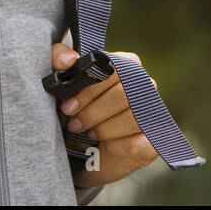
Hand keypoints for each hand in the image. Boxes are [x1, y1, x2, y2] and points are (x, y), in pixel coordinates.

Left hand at [51, 43, 159, 186]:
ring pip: (131, 119)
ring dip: (102, 129)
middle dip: (92, 112)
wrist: (82, 150)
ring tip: (86, 132)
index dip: (90, 89)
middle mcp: (144, 87)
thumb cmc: (74, 108)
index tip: (69, 104)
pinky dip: (113, 145)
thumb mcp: (60, 80)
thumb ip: (58, 59)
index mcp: (125, 66)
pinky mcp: (152, 143)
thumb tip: (68, 60)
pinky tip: (103, 144)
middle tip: (73, 123)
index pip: (115, 69)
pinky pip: (134, 144)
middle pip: (123, 95)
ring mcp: (152, 115)